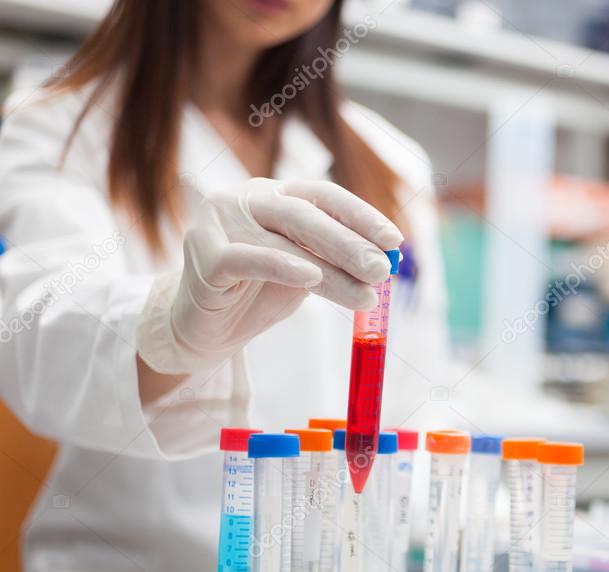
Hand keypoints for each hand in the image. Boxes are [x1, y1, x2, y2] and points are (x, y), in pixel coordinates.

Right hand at [136, 178, 401, 375]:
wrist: (203, 328)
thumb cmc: (256, 294)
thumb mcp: (305, 274)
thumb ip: (334, 262)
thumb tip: (385, 265)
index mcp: (275, 194)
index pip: (324, 196)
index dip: (361, 216)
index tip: (395, 241)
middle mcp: (246, 198)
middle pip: (306, 214)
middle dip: (350, 243)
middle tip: (383, 269)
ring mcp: (220, 221)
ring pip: (284, 240)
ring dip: (331, 268)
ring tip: (365, 293)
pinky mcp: (202, 253)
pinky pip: (246, 258)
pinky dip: (280, 265)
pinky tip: (310, 277)